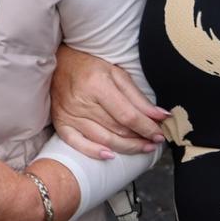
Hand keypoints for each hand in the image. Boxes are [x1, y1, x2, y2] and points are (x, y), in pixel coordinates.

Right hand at [50, 45, 166, 158]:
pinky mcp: (61, 123)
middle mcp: (82, 102)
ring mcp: (70, 115)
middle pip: (117, 129)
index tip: (159, 134)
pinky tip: (110, 156)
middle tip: (155, 142)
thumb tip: (160, 116)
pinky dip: (94, 152)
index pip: (127, 115)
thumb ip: (138, 98)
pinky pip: (77, 143)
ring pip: (103, 139)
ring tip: (142, 148)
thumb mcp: (117, 74)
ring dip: (126, 147)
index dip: (146, 127)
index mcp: (98, 85)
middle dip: (140, 138)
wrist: (59, 64)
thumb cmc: (90, 67)